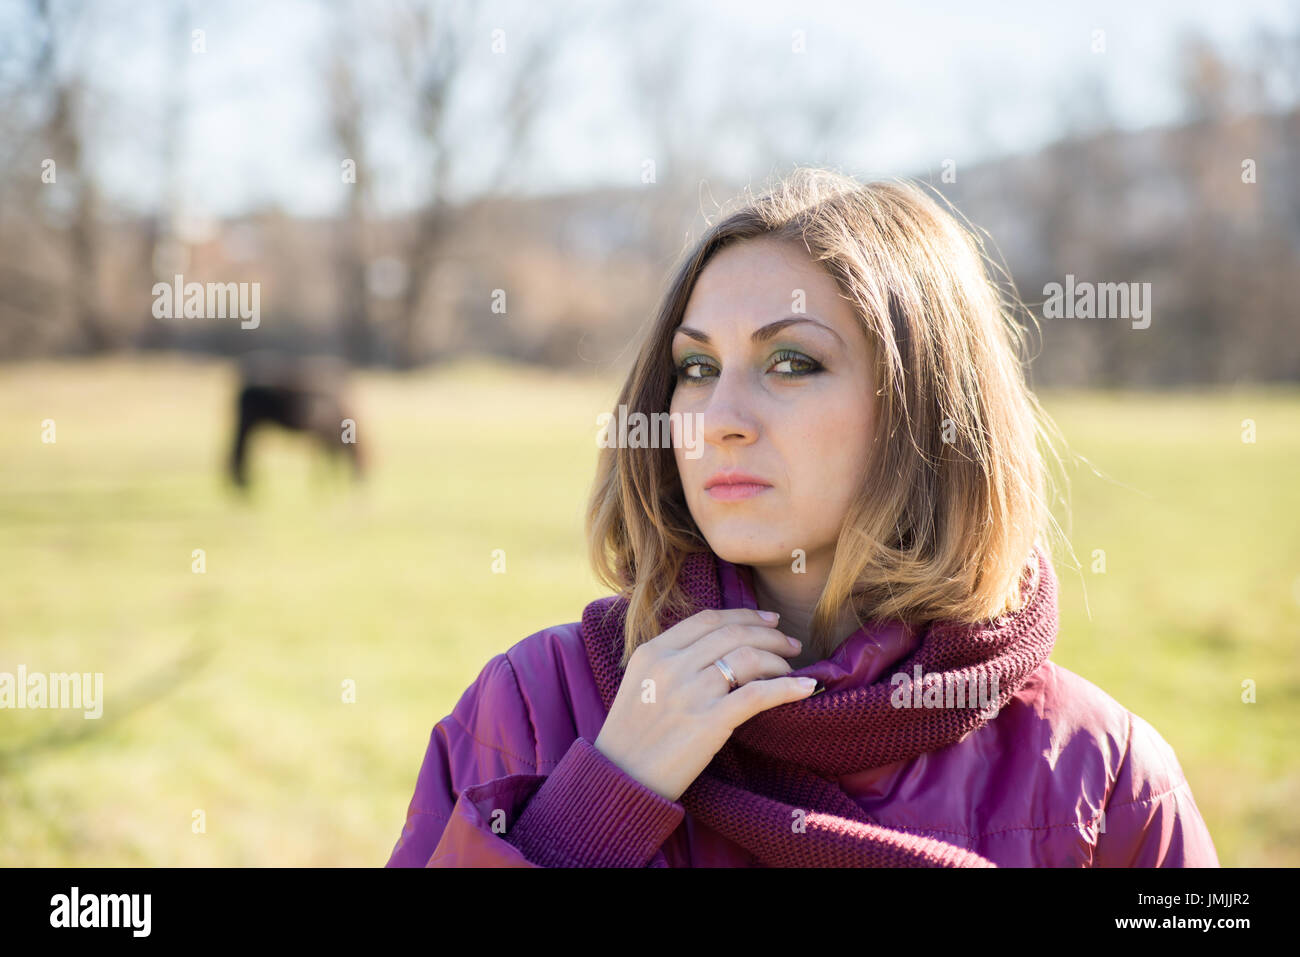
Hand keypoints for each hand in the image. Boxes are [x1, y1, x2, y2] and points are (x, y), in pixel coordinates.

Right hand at [593, 607, 816, 801]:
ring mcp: (691, 692)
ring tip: (792, 669)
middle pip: (733, 633)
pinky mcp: (710, 722)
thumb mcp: (640, 684)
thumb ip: (670, 662)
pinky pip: (758, 694)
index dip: (744, 614)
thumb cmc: (631, 736)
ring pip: (749, 657)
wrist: (620, 779)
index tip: (767, 619)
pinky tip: (806, 688)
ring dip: (779, 660)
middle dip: (769, 634)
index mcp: (652, 651)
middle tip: (790, 643)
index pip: (708, 619)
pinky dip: (788, 688)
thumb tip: (717, 650)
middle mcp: (671, 665)